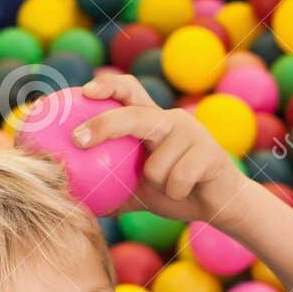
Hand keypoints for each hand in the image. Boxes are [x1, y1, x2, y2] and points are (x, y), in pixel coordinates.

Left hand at [72, 72, 250, 225]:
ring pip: (155, 166)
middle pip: (135, 116)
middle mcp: (171, 120)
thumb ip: (111, 190)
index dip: (108, 86)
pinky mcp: (209, 152)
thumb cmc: (177, 194)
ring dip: (158, 186)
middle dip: (104, 125)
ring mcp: (192, 133)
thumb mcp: (139, 192)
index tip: (84, 92)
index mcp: (153, 122)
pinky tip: (190, 191)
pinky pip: (175, 181)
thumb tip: (72, 200)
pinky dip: (176, 194)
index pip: (130, 91)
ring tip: (174, 187)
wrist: (219, 205)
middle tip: (78, 140)